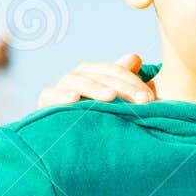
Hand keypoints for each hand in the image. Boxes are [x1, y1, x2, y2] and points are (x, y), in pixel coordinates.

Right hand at [36, 53, 153, 106]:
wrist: (63, 137)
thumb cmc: (93, 115)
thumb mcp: (111, 99)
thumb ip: (123, 79)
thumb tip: (135, 58)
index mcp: (93, 73)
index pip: (115, 71)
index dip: (133, 82)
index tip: (150, 98)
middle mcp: (77, 77)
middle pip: (100, 76)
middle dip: (123, 88)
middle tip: (141, 101)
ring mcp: (60, 88)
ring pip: (76, 81)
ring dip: (94, 88)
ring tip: (111, 96)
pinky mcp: (44, 103)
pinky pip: (49, 95)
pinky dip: (61, 95)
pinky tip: (74, 98)